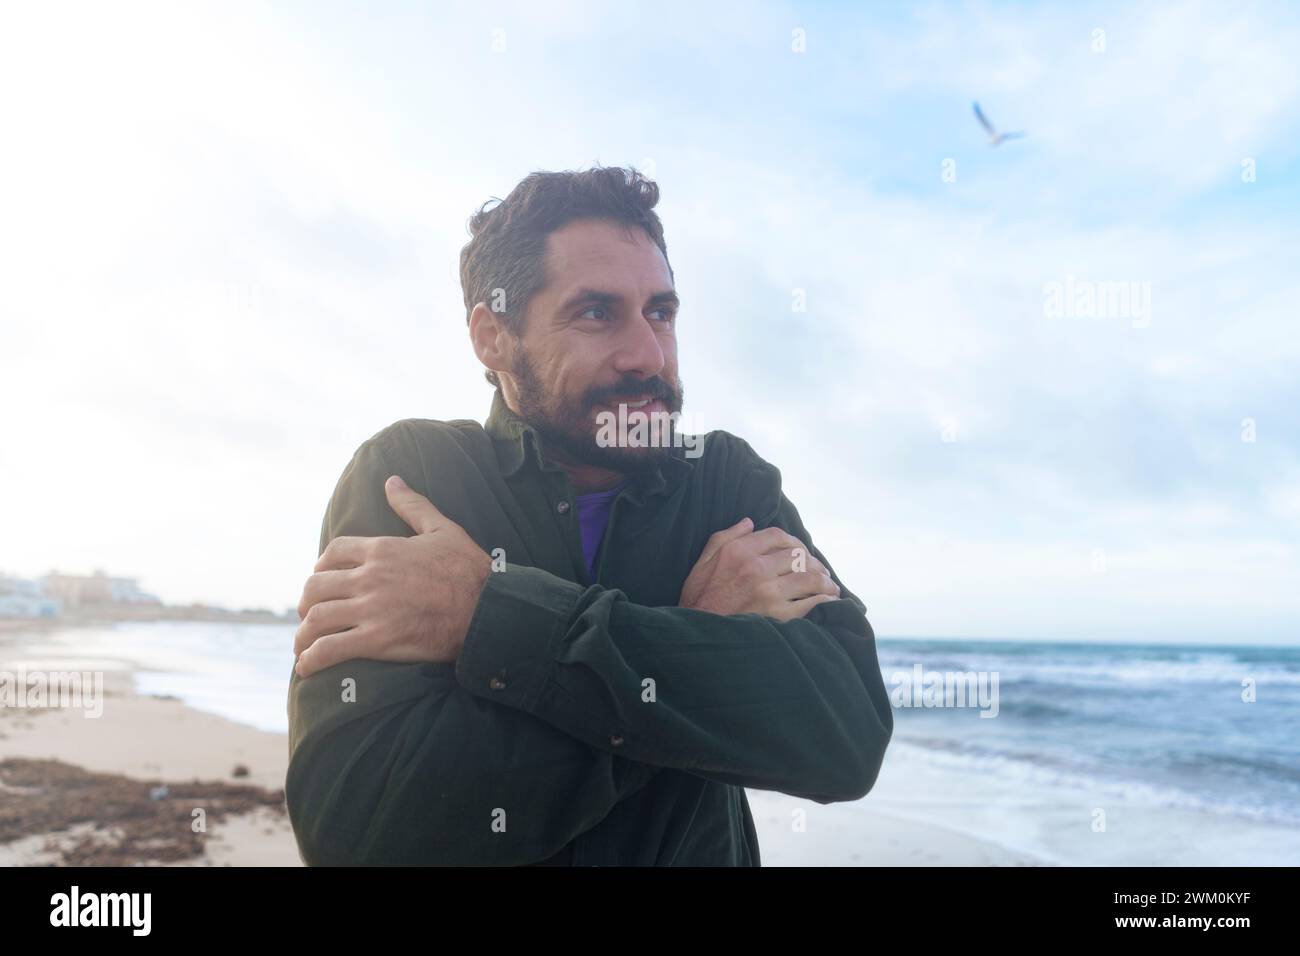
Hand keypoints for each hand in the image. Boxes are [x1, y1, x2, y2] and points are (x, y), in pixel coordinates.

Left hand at [293, 476, 491, 677]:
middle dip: (306, 602)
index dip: (321, 566)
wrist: (488, 610)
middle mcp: (370, 577)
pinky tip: (306, 667)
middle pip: (317, 586)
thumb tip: (392, 480)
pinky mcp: (377, 640)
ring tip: (303, 645)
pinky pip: (330, 649)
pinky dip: (311, 659)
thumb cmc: (470, 570)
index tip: (320, 578)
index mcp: (383, 549)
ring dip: (303, 633)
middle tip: (308, 615)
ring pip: (317, 618)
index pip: (334, 553)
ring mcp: (372, 609)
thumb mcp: (442, 529)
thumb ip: (413, 505)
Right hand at [678, 517, 840, 621]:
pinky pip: (812, 603)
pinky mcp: (779, 615)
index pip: (777, 535)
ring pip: (810, 577)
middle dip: (813, 562)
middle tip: (820, 571)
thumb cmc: (697, 601)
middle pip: (798, 555)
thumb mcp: (702, 563)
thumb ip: (725, 538)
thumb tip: (749, 522)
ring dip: (825, 581)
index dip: (793, 540)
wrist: (695, 637)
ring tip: (830, 587)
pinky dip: (825, 601)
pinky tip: (830, 603)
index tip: (799, 550)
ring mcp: (769, 592)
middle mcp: (756, 568)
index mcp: (738, 551)